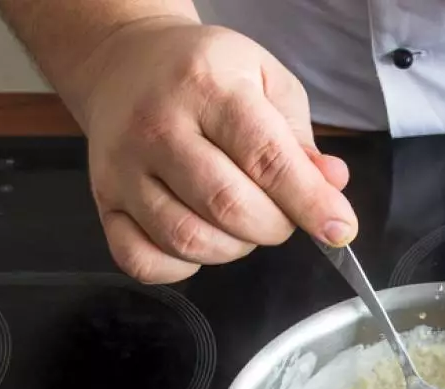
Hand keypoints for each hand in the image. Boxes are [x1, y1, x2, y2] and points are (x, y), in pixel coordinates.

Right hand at [69, 17, 356, 282]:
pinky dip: (181, 268)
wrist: (126, 63)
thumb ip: (301, 138)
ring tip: (244, 222)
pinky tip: (200, 239)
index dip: (309, 201)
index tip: (340, 228)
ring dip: (234, 248)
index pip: (265, 156)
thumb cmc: (206, 75)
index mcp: (207, 87)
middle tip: (282, 214)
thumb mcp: (266, 82)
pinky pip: (141, 261)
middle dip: (274, 226)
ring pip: (187, 239)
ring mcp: (124, 168)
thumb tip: (331, 185)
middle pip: (227, 205)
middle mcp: (158, 127)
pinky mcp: (104, 202)